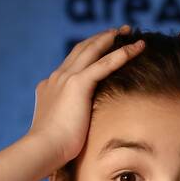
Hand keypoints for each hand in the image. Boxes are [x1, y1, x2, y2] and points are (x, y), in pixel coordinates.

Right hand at [27, 25, 145, 168]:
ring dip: (111, 39)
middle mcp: (57, 77)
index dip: (87, 52)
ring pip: (93, 50)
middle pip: (81, 49)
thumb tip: (76, 132)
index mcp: (50, 87)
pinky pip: (104, 64)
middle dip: (100, 38)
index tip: (101, 46)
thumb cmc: (52, 149)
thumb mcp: (59, 130)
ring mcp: (66, 78)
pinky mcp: (77, 84)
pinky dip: (122, 54)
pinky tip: (136, 47)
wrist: (43, 149)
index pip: (71, 63)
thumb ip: (67, 122)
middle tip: (118, 31)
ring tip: (129, 32)